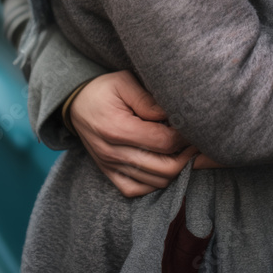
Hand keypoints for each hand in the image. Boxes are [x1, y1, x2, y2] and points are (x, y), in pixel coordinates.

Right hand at [69, 71, 194, 196]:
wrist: (76, 103)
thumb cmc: (103, 89)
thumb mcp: (125, 82)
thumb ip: (149, 100)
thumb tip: (172, 115)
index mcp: (117, 129)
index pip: (164, 143)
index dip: (184, 137)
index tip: (193, 126)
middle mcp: (113, 153)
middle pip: (164, 168)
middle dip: (187, 156)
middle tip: (196, 141)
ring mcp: (110, 167)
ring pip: (155, 182)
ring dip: (175, 169)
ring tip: (184, 150)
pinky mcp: (108, 173)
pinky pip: (136, 190)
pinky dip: (155, 183)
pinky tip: (164, 165)